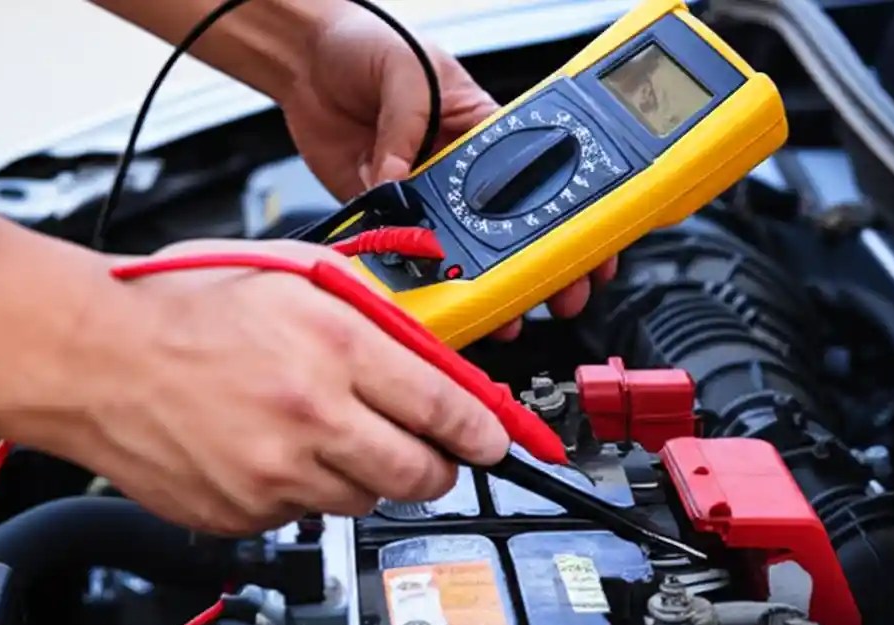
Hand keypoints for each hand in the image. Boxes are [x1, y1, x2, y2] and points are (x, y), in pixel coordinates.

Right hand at [76, 239, 509, 535]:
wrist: (94, 357)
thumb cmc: (186, 306)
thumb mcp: (294, 275)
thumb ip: (372, 309)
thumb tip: (430, 346)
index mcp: (334, 345)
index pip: (445, 407)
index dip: (484, 431)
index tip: (495, 440)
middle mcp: (313, 415)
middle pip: (421, 473)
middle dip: (438, 467)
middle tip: (431, 453)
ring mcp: (277, 473)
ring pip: (367, 500)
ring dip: (365, 475)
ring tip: (326, 436)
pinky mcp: (245, 512)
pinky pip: (306, 516)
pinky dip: (305, 490)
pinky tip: (273, 450)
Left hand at [275, 3, 616, 339]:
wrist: (304, 58)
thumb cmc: (368, 43)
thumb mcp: (406, 70)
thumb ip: (407, 127)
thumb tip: (398, 180)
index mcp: (482, 131)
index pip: (536, 178)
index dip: (567, 215)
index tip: (589, 245)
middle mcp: (457, 171)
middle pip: (507, 226)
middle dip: (539, 265)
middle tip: (560, 294)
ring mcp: (422, 196)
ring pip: (460, 249)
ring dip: (482, 283)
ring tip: (505, 312)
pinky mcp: (383, 213)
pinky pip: (402, 251)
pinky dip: (414, 278)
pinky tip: (433, 298)